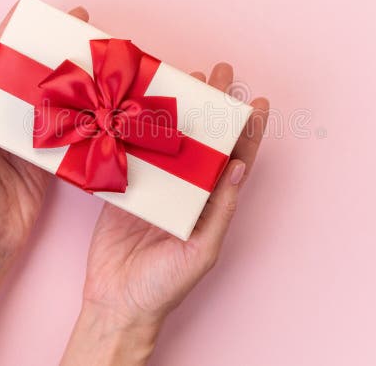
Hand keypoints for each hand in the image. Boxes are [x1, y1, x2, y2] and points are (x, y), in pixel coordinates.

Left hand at [0, 4, 88, 365]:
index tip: (38, 10)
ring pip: (55, 94)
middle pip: (32, 70)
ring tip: (99, 55)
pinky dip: (87, 110)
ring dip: (75, 74)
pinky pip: (71, 125)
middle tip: (82, 26)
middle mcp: (4, 113)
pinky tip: (104, 98)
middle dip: (54, 45)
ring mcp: (30, 133)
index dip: (15, 32)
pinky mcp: (52, 154)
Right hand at [62, 63, 269, 364]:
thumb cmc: (165, 285)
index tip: (257, 101)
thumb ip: (219, 211)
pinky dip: (139, 127)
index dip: (249, 130)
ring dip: (179, 108)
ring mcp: (157, 187)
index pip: (236, 159)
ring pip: (171, 138)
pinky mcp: (127, 187)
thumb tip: (241, 169)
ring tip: (185, 78)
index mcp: (211, 204)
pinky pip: (135, 151)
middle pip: (205, 138)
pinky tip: (140, 104)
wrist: (117, 303)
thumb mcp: (200, 250)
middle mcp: (187, 190)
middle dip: (215, 105)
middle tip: (218, 72)